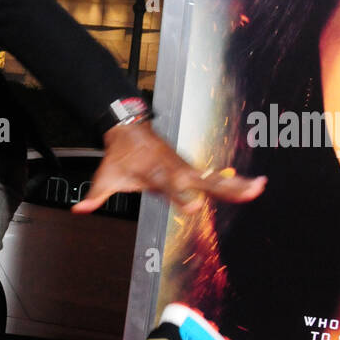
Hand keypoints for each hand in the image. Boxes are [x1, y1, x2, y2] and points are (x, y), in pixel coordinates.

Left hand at [71, 120, 265, 213]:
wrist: (129, 129)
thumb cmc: (119, 156)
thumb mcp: (105, 177)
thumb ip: (95, 196)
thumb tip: (78, 210)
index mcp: (155, 173)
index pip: (170, 187)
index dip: (179, 197)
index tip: (193, 208)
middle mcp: (175, 170)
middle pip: (202, 181)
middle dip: (224, 187)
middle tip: (248, 192)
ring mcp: (186, 169)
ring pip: (214, 178)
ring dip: (237, 184)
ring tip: (260, 189)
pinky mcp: (192, 170)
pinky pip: (215, 177)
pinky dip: (235, 182)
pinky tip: (254, 187)